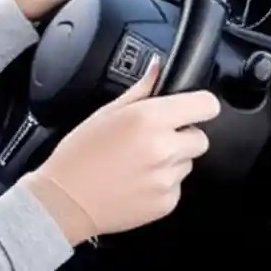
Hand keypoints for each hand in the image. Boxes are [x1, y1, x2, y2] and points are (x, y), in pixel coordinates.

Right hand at [22, 57, 220, 244]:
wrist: (64, 201)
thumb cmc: (79, 155)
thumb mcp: (106, 113)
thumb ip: (141, 89)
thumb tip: (158, 67)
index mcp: (149, 119)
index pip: (206, 105)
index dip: (200, 105)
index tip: (191, 109)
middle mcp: (163, 148)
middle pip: (200, 138)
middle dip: (183, 136)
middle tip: (154, 139)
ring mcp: (166, 179)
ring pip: (187, 163)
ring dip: (172, 161)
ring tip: (138, 163)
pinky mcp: (166, 203)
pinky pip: (177, 186)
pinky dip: (162, 184)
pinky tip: (136, 181)